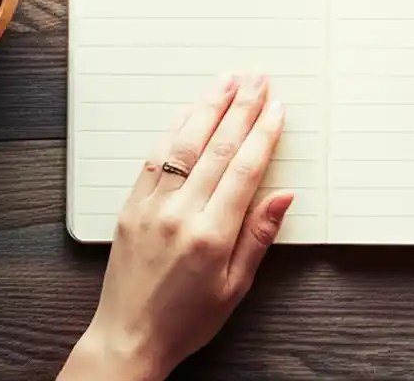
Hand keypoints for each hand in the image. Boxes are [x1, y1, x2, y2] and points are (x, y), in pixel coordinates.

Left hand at [60, 74, 291, 380]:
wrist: (129, 337)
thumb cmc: (186, 319)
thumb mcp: (235, 286)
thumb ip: (258, 237)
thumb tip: (283, 196)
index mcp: (210, 235)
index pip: (244, 169)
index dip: (264, 133)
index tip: (278, 107)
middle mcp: (179, 214)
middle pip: (217, 147)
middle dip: (241, 107)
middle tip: (258, 77)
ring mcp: (151, 206)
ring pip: (184, 144)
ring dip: (208, 106)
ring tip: (227, 80)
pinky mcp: (130, 206)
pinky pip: (155, 158)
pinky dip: (174, 129)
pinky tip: (188, 111)